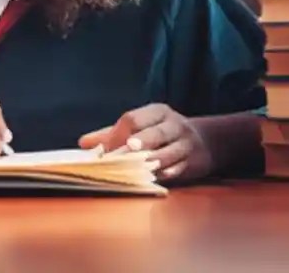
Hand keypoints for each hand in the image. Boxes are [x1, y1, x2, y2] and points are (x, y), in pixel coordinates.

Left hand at [78, 104, 213, 181]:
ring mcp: (186, 143)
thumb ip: (111, 134)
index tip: (105, 150)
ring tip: (136, 169)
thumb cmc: (161, 133)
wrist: (205, 141)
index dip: (118, 134)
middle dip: (140, 142)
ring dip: (151, 162)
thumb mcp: (140, 126)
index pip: (134, 118)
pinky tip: (155, 177)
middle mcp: (173, 124)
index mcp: (157, 112)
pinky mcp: (195, 161)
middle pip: (154, 133)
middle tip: (127, 150)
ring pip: (168, 153)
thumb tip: (83, 143)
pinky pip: (179, 168)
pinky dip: (166, 174)